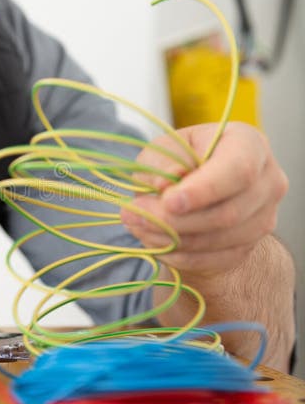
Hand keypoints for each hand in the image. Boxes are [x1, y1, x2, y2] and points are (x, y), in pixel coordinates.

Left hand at [120, 122, 288, 278]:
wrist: (195, 192)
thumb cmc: (180, 160)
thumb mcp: (164, 148)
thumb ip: (161, 161)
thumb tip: (165, 184)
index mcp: (249, 144)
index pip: (238, 169)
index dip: (205, 190)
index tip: (168, 202)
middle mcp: (268, 180)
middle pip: (229, 212)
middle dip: (176, 220)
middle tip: (134, 213)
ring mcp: (264, 216)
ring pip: (220, 239)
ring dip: (173, 239)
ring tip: (137, 225)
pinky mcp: (251, 245)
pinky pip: (215, 259)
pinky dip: (180, 255)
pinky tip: (155, 241)